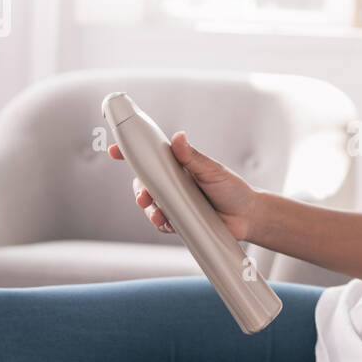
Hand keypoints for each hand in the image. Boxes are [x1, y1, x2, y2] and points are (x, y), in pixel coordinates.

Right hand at [108, 131, 260, 241]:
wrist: (247, 216)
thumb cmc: (231, 188)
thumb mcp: (212, 170)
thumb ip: (193, 157)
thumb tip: (178, 138)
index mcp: (177, 167)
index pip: (150, 158)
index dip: (130, 154)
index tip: (114, 151)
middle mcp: (172, 184)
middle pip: (143, 184)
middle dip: (138, 190)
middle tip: (143, 197)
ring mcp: (173, 203)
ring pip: (150, 206)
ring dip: (149, 211)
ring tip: (158, 214)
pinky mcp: (178, 221)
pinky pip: (162, 223)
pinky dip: (161, 224)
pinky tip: (167, 224)